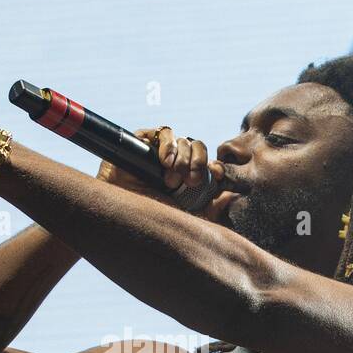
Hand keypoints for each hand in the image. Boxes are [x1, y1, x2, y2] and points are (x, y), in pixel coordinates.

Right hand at [96, 127, 239, 223]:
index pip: (209, 163)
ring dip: (184, 158)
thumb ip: (211, 209)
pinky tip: (165, 162)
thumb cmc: (151, 221)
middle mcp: (176, 162)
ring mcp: (160, 151)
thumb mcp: (186, 218)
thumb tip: (233, 196)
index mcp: (189, 176)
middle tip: (193, 182)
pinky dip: (169, 144)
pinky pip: (164, 132)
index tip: (218, 176)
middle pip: (198, 149)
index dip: (215, 167)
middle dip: (199, 164)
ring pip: (184, 140)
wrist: (119, 218)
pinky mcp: (143, 141)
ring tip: (173, 178)